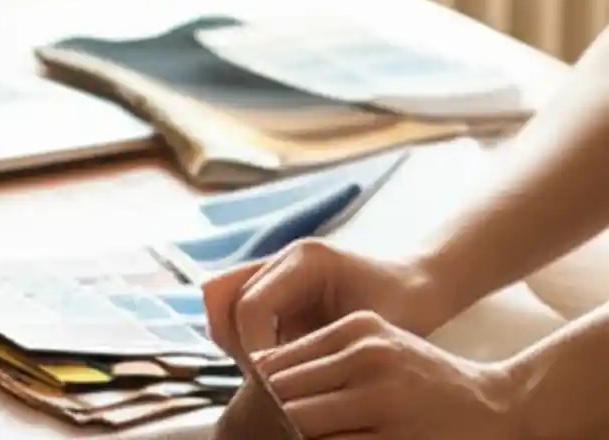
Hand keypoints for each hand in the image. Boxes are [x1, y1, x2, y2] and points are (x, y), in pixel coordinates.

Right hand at [202, 240, 449, 357]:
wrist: (422, 285)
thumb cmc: (406, 304)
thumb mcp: (370, 329)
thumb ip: (323, 348)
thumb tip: (281, 379)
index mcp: (305, 259)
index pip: (250, 304)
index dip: (253, 348)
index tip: (272, 385)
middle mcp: (281, 259)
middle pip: (223, 299)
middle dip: (238, 345)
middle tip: (267, 381)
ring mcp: (273, 271)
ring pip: (222, 306)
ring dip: (235, 343)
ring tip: (269, 375)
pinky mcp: (273, 289)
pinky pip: (237, 314)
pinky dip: (244, 341)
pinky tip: (276, 367)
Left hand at [254, 311, 520, 439]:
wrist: (498, 406)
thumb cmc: (423, 377)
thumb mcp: (378, 343)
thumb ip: (325, 351)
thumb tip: (260, 371)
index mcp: (359, 330)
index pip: (280, 361)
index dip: (262, 388)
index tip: (259, 404)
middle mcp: (370, 358)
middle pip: (285, 393)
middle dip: (272, 413)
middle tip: (263, 427)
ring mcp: (384, 400)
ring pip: (303, 423)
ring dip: (293, 434)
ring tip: (293, 434)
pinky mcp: (396, 438)